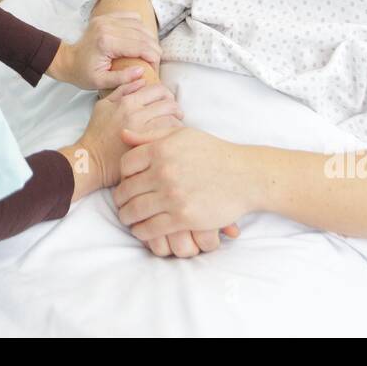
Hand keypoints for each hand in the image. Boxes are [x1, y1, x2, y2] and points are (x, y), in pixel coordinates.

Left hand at [50, 12, 160, 90]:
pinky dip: (140, 28)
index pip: (140, 47)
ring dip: (149, 39)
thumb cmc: (83, 74)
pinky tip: (140, 39)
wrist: (68, 60)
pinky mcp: (107, 16)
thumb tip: (142, 72)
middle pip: (143, 35)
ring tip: (149, 53)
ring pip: (140, 25)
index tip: (155, 70)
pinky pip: (132, 17)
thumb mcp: (101, 82)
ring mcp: (107, 19)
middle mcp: (107, 26)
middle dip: (153, 50)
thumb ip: (122, 78)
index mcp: (106, 42)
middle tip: (154, 63)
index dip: (153, 58)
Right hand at [74, 79, 181, 189]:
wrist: (91, 159)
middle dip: (175, 107)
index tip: (167, 100)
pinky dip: (172, 134)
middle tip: (176, 113)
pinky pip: (167, 134)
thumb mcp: (103, 105)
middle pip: (169, 103)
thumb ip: (122, 90)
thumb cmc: (96, 133)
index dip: (166, 94)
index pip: (158, 89)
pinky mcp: (146, 145)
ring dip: (176, 121)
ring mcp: (143, 130)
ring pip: (171, 119)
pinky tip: (170, 137)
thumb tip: (141, 80)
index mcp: (127, 102)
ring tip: (175, 125)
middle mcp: (136, 113)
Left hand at [113, 127, 253, 243]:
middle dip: (121, 200)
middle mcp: (164, 172)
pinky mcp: (183, 218)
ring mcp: (173, 196)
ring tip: (129, 218)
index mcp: (161, 149)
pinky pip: (150, 229)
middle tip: (122, 205)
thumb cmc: (214, 153)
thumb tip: (123, 134)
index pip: (125, 165)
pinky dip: (141, 232)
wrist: (245, 176)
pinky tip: (142, 229)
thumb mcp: (183, 135)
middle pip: (126, 190)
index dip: (122, 175)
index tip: (126, 182)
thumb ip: (151, 135)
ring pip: (134, 211)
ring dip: (127, 217)